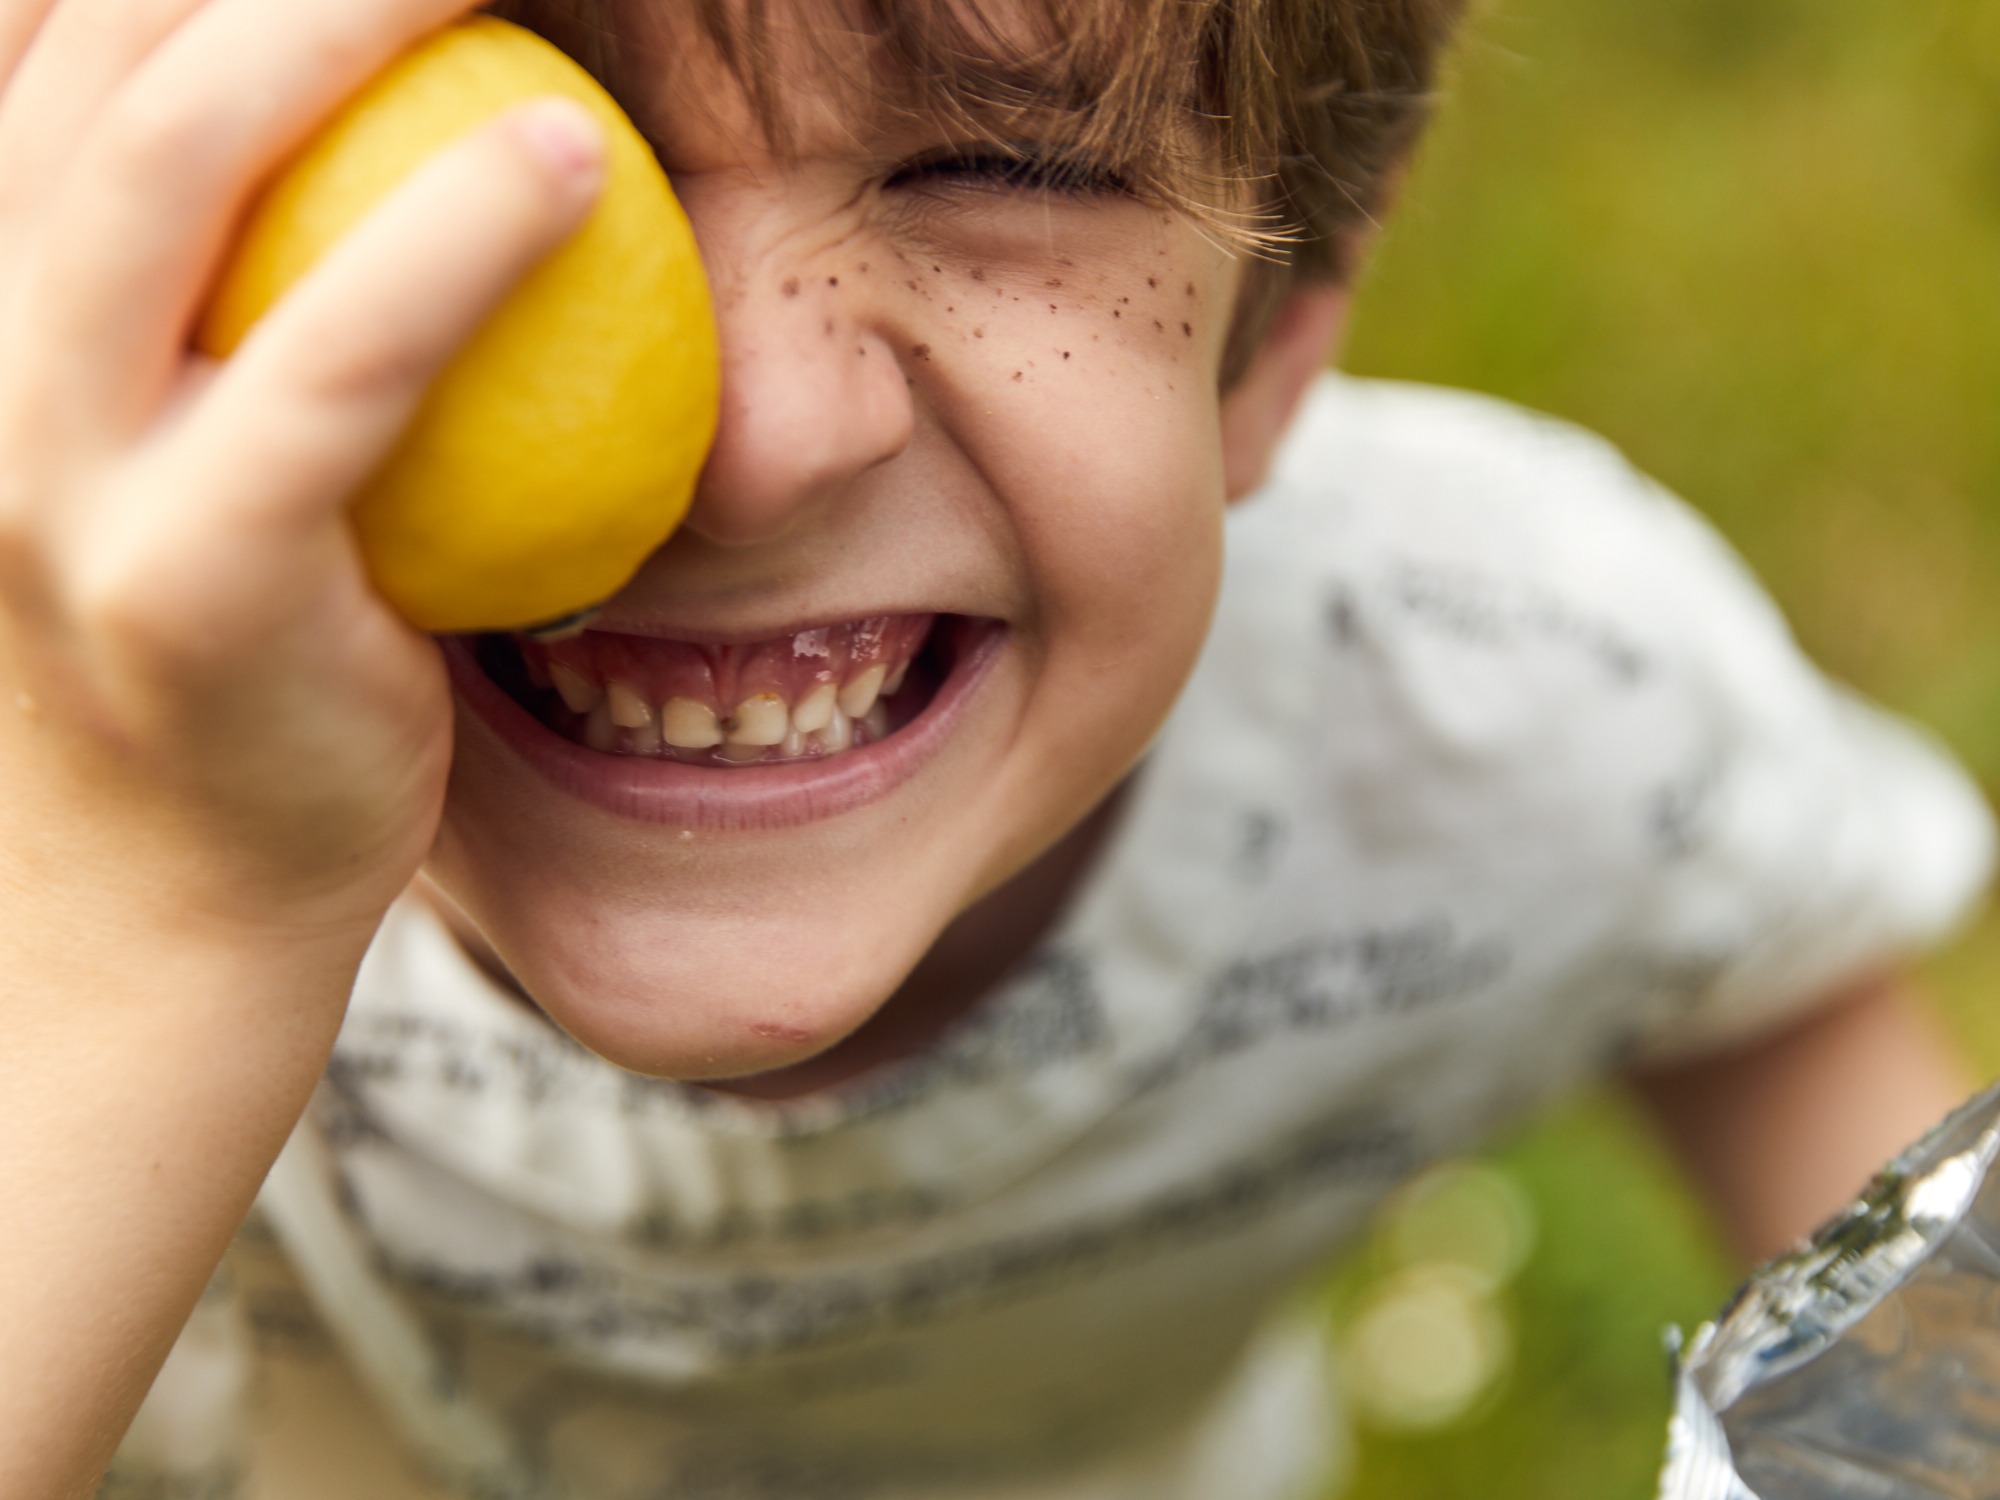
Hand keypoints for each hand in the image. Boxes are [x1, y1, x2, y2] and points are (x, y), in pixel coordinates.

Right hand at [0, 0, 604, 938]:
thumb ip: (214, 299)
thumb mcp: (161, 451)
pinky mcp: (183, 577)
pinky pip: (337, 368)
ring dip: (338, 15)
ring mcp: (39, 470)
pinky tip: (569, 159)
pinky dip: (456, 240)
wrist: (150, 915)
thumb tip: (355, 134)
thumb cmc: (202, 667)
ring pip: (167, 163)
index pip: (36, 45)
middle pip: (85, 50)